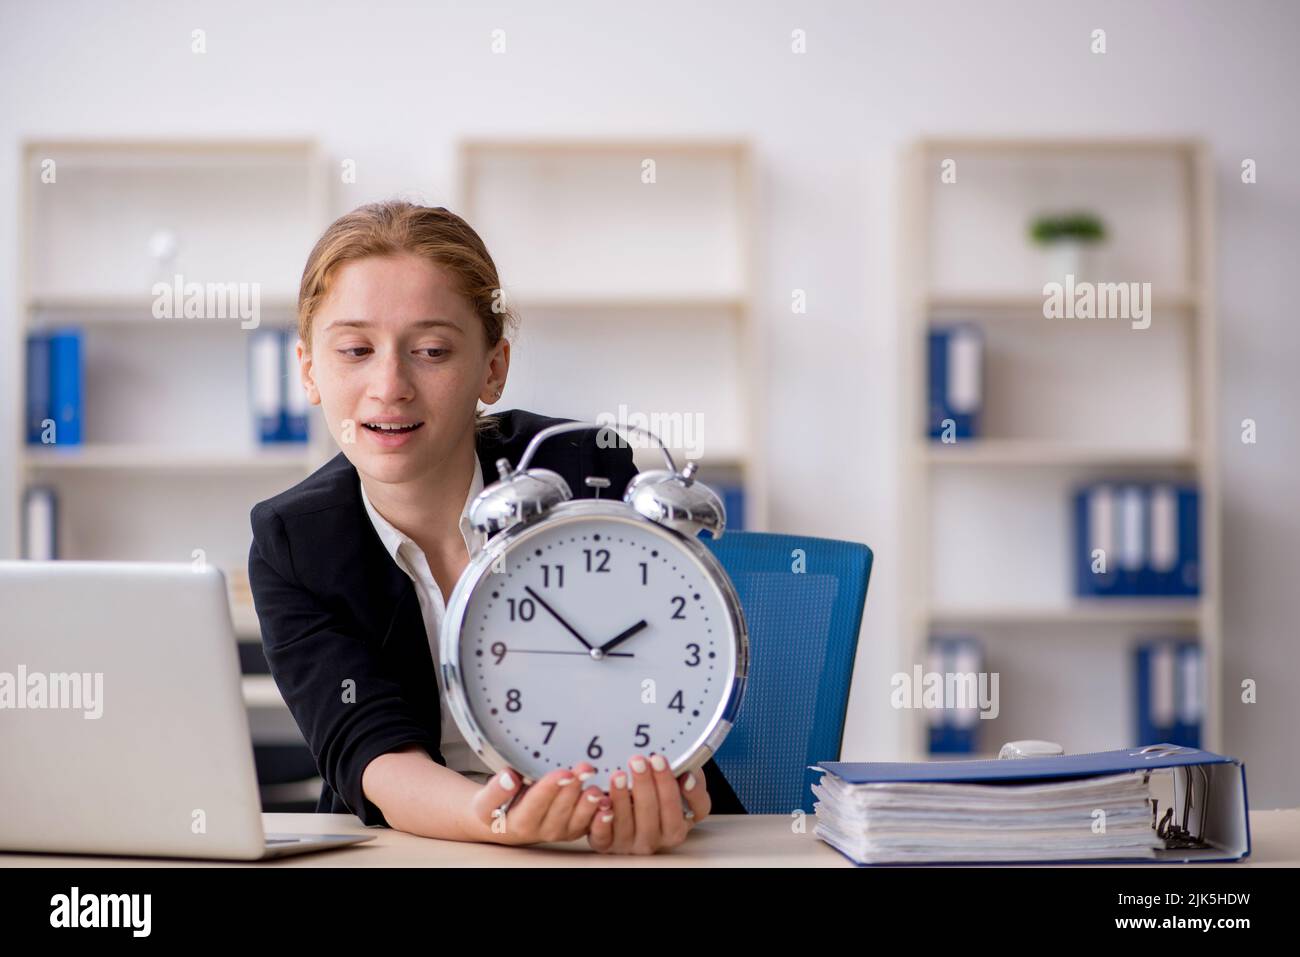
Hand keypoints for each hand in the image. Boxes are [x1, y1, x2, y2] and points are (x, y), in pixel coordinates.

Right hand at [467, 762, 609, 845]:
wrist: (503, 824)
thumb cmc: (495, 808)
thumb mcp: (484, 801)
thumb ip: (494, 790)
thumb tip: (509, 776)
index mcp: (520, 821)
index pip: (537, 803)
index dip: (551, 788)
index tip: (563, 772)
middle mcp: (543, 829)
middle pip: (561, 809)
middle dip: (574, 788)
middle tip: (585, 769)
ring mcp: (560, 831)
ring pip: (578, 820)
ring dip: (590, 804)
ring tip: (598, 787)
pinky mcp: (574, 829)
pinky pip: (590, 825)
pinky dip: (600, 815)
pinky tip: (608, 802)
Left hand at [587, 753, 710, 854]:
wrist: (628, 808)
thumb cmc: (655, 792)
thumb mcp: (678, 783)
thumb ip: (687, 776)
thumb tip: (687, 775)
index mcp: (678, 825)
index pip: (687, 811)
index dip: (685, 789)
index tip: (674, 766)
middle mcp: (656, 838)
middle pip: (654, 816)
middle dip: (645, 786)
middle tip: (638, 761)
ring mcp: (631, 843)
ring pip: (627, 825)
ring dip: (622, 799)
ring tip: (618, 775)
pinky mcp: (607, 844)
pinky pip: (602, 837)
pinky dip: (601, 821)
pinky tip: (602, 802)